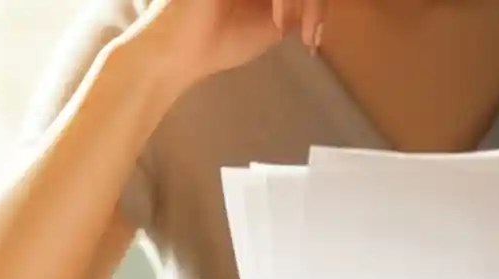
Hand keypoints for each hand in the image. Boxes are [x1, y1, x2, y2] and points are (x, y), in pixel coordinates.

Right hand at [126, 0, 325, 89]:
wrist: (175, 54)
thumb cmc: (217, 43)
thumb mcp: (272, 24)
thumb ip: (299, 7)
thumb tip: (323, 5)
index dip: (314, 6)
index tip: (313, 38)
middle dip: (314, 5)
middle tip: (313, 37)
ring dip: (304, 3)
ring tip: (299, 32)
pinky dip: (285, 0)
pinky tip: (279, 21)